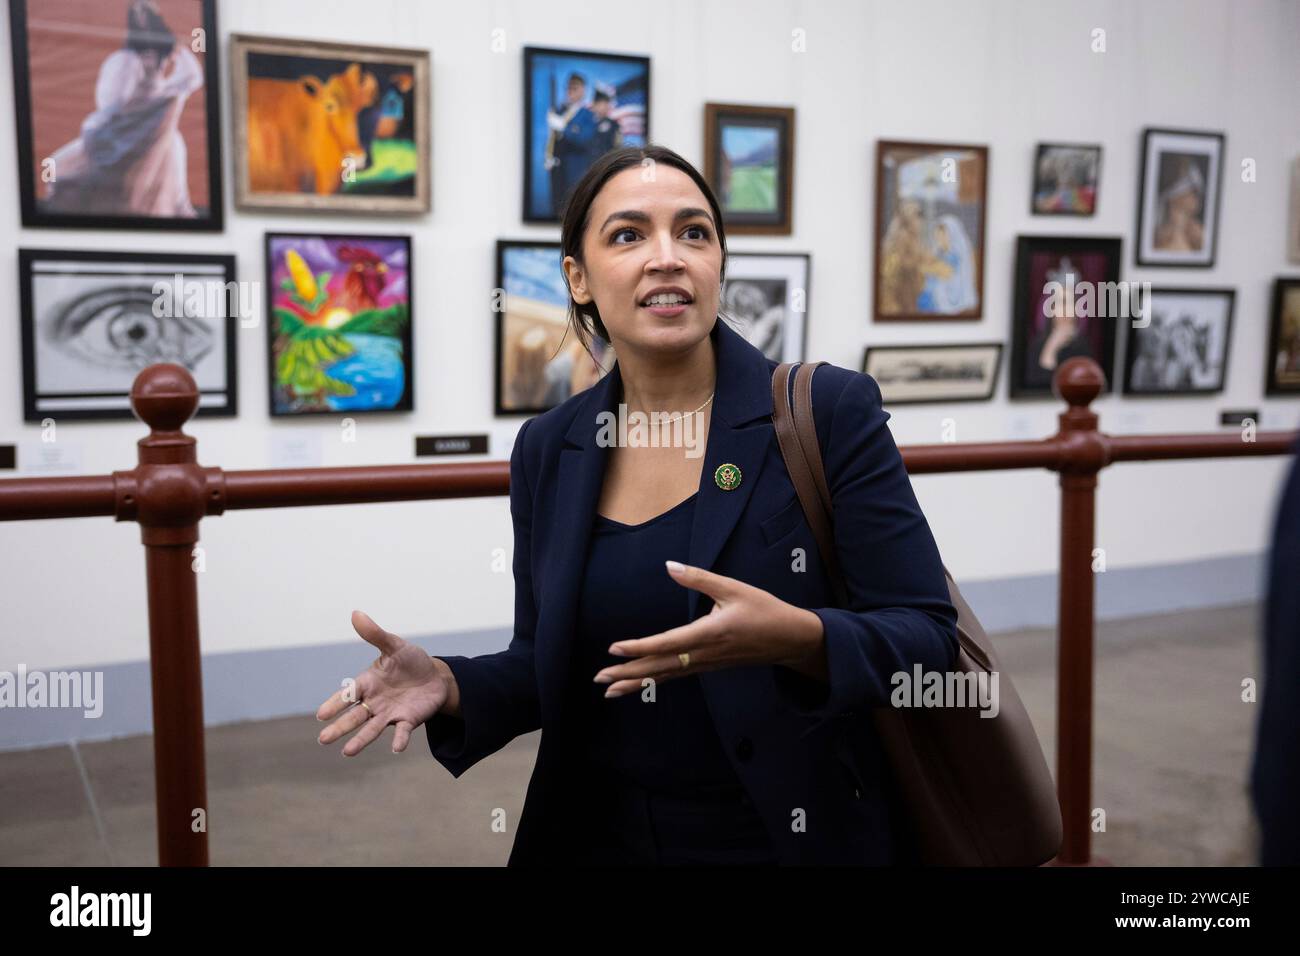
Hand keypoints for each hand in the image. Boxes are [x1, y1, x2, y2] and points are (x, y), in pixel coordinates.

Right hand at [316, 610, 451, 755]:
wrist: (435, 677)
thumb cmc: (410, 661)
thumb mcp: (394, 645)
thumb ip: (375, 634)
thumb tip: (355, 613)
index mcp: (368, 683)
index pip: (347, 694)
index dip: (335, 704)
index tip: (321, 714)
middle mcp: (374, 702)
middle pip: (354, 717)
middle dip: (340, 728)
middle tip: (322, 739)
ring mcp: (390, 714)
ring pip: (372, 729)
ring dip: (361, 740)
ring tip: (347, 752)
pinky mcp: (408, 720)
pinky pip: (403, 732)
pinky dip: (399, 740)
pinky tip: (396, 749)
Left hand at [592, 561, 825, 697]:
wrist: (790, 639)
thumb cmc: (764, 610)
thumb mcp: (733, 588)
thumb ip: (699, 578)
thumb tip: (670, 566)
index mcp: (708, 634)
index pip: (667, 643)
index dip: (639, 647)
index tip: (614, 650)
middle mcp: (704, 654)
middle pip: (660, 667)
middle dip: (628, 674)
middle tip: (599, 679)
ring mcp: (706, 664)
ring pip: (666, 676)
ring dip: (637, 683)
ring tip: (609, 690)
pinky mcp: (708, 666)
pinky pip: (677, 676)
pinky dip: (655, 681)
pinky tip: (639, 685)